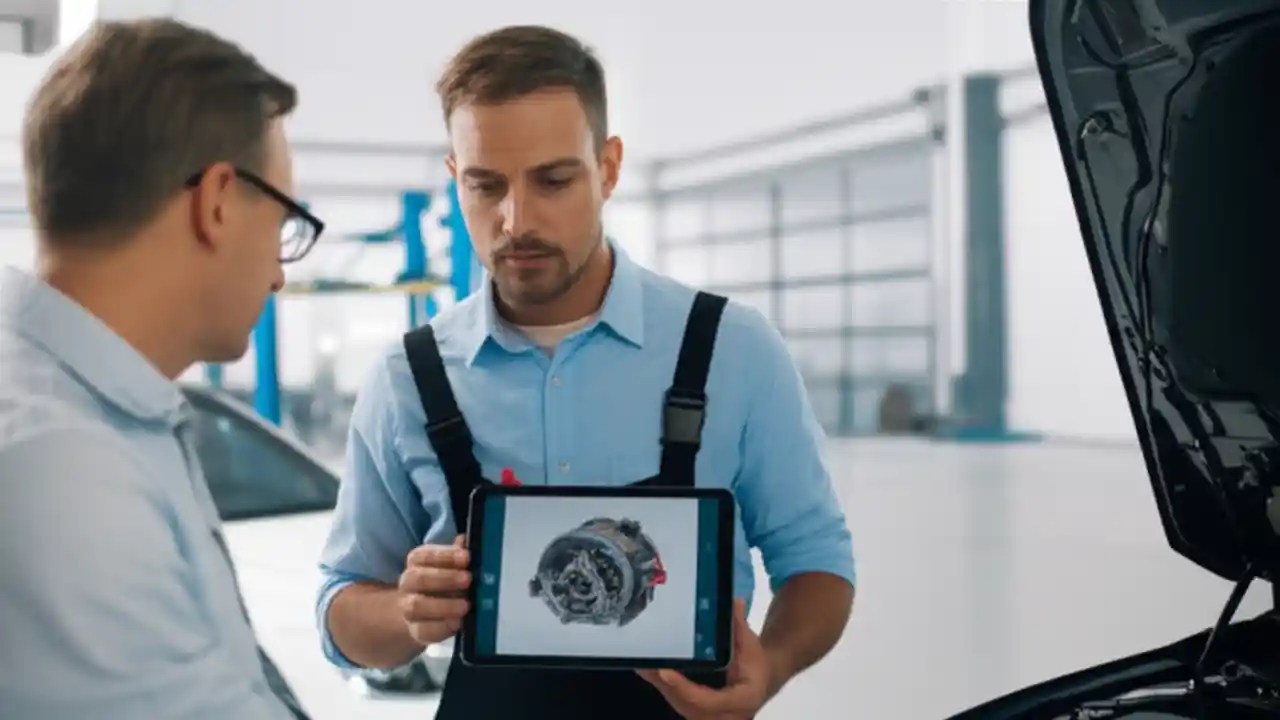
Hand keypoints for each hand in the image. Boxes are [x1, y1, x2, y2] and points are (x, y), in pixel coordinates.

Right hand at [398, 535, 470, 645]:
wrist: (424, 612)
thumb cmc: (444, 581)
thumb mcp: (452, 564)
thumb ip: (458, 553)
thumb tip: (465, 540)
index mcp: (417, 562)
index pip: (424, 555)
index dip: (445, 556)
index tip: (466, 557)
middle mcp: (408, 583)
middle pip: (418, 578)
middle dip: (445, 578)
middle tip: (468, 579)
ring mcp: (409, 608)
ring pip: (416, 606)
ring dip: (443, 606)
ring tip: (465, 605)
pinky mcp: (416, 631)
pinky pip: (424, 631)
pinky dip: (442, 627)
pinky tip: (458, 623)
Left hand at [637, 599, 782, 719]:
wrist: (760, 681)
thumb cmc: (755, 663)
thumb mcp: (751, 644)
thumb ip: (740, 626)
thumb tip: (734, 601)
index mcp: (743, 700)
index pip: (709, 700)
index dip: (685, 688)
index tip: (665, 671)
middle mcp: (726, 715)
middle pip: (689, 705)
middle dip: (666, 684)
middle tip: (646, 663)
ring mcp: (710, 717)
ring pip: (680, 704)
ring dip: (661, 685)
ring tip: (642, 663)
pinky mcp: (698, 713)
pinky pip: (678, 701)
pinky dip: (664, 685)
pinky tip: (648, 669)